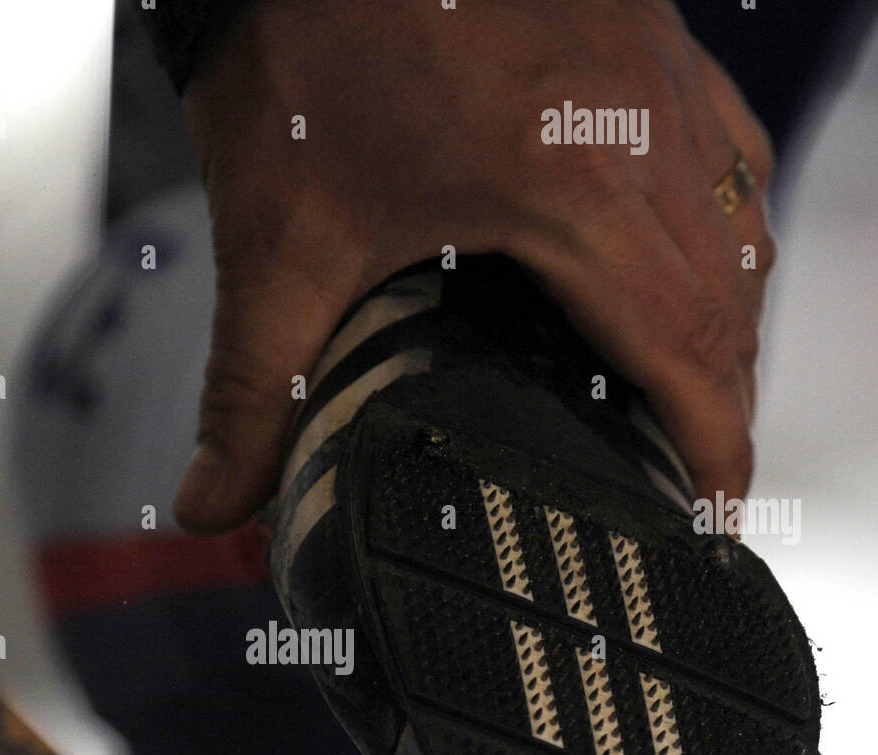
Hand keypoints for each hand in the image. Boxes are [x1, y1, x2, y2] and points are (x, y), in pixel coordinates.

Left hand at [174, 0, 774, 532]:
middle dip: (725, 396)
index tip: (717, 508)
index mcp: (577, 190)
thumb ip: (248, 390)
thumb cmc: (306, 46)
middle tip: (700, 473)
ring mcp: (653, 68)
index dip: (714, 441)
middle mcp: (643, 125)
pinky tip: (684, 251)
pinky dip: (718, 220)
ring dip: (729, 313)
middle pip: (729, 294)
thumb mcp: (279, 242)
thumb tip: (215, 502)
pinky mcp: (641, 32)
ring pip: (737, 216)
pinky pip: (722, 140)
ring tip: (698, 385)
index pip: (687, 344)